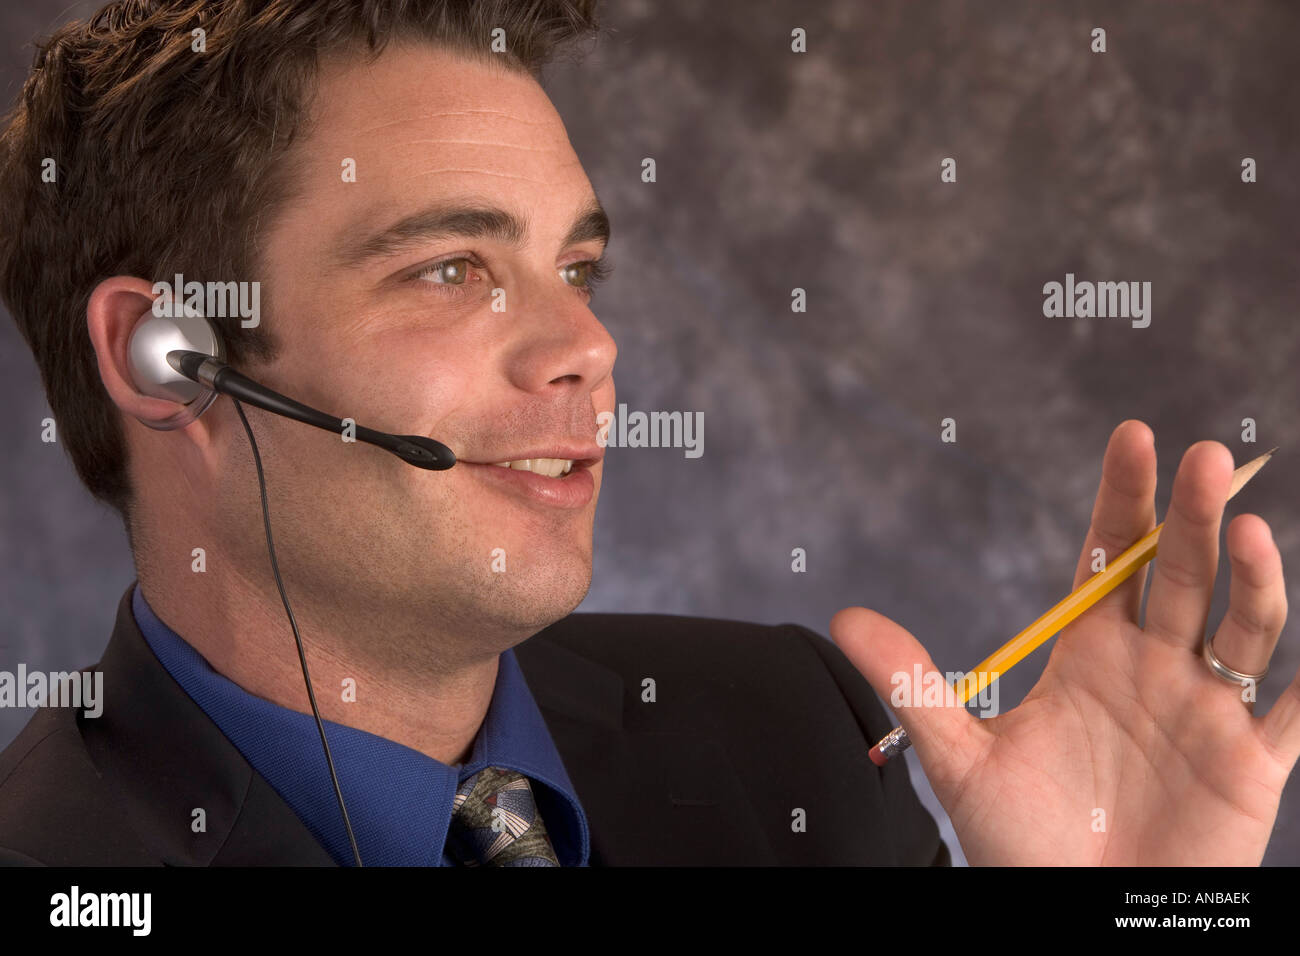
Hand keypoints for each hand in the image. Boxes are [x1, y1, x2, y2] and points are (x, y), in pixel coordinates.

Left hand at [830, 420, 1299, 863]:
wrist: (1070, 914)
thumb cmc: (1018, 842)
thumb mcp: (959, 757)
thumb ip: (912, 683)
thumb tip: (842, 617)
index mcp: (1091, 652)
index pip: (1112, 557)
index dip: (1124, 498)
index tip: (1132, 437)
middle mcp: (1154, 668)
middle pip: (1180, 575)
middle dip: (1192, 517)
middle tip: (1202, 456)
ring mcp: (1205, 714)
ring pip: (1241, 630)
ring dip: (1253, 581)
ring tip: (1249, 529)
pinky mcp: (1248, 771)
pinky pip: (1291, 721)